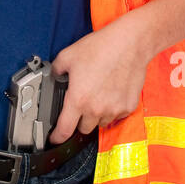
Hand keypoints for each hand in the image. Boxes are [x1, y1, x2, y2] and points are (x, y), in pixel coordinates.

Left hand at [48, 14, 152, 144]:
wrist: (129, 44)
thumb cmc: (101, 48)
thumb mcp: (68, 55)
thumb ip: (57, 70)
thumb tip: (55, 75)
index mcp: (78, 99)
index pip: (64, 129)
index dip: (57, 137)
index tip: (55, 139)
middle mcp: (96, 109)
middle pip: (83, 129)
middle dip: (79, 120)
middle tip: (81, 104)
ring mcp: (114, 110)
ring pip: (101, 123)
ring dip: (97, 115)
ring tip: (98, 95)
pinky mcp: (128, 107)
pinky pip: (117, 116)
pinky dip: (112, 109)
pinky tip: (111, 92)